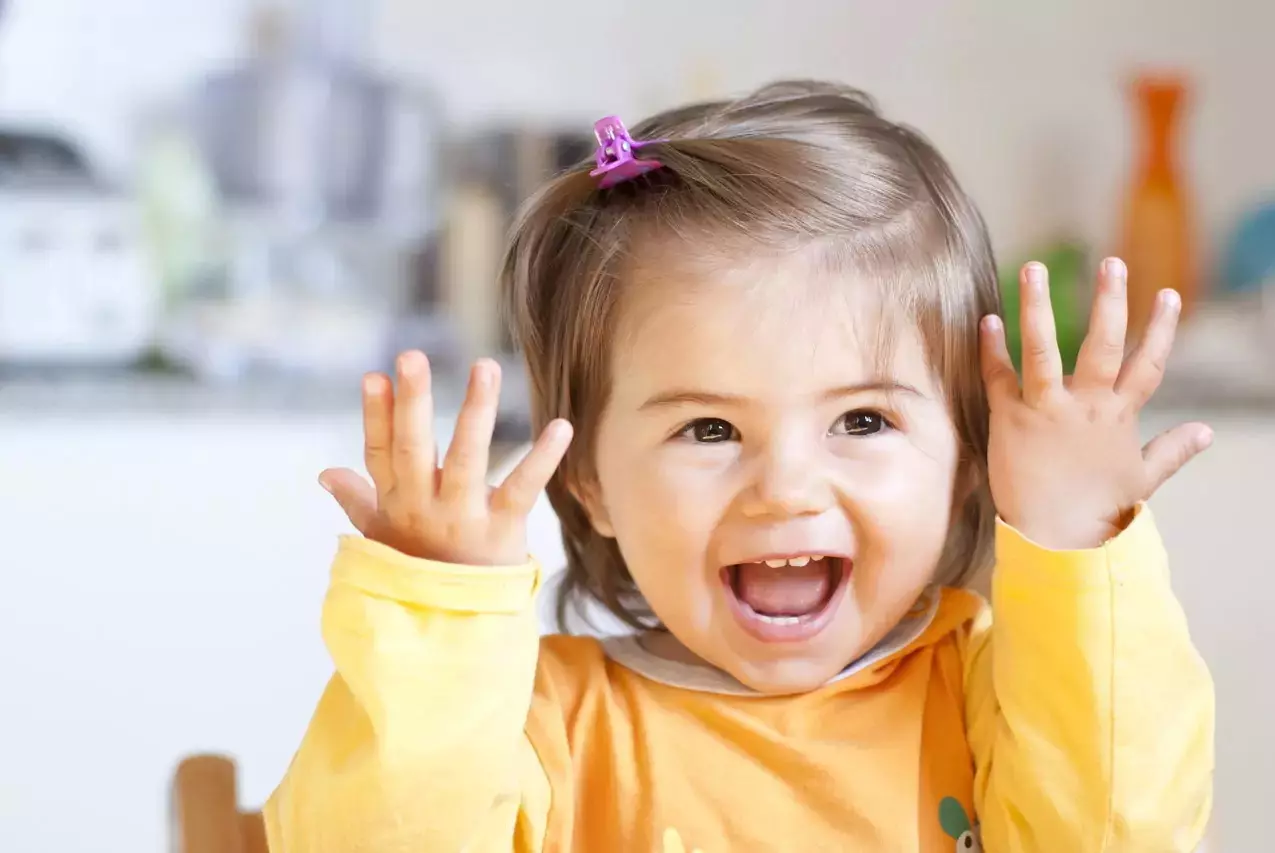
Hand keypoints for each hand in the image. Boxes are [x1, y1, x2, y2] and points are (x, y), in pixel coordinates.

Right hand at [319, 351, 572, 564]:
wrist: (458, 629)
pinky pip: (523, 488)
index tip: (375, 376)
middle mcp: (425, 508)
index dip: (376, 416)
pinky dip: (544, 458)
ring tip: (486, 367)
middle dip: (411, 403)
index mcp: (397, 504)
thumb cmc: (422, 572)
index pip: (380, 454)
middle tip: (412, 357)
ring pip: (466, 459)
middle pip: (413, 449)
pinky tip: (562, 426)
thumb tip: (325, 472)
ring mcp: (464, 517)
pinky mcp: (503, 529)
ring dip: (475, 412)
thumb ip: (360, 500)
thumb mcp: (383, 539)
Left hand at [980, 257, 1211, 550]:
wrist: (1055, 541)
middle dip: (1110, 302)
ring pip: (1045, 349)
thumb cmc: (1097, 512)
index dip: (1161, 330)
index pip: (1148, 365)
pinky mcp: (1010, 419)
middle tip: (1111, 263)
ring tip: (1033, 268)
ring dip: (1039, 307)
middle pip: (1103, 345)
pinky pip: (1000, 376)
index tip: (1167, 294)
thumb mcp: (1142, 480)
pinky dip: (992, 348)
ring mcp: (1047, 410)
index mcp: (1119, 417)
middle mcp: (1086, 406)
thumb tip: (1207, 433)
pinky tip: (989, 319)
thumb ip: (1172, 450)